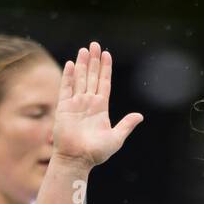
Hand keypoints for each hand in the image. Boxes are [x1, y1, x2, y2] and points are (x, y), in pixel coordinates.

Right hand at [54, 42, 142, 167]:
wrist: (77, 159)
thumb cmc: (96, 153)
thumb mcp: (116, 138)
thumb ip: (126, 125)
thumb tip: (140, 116)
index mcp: (101, 108)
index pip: (104, 83)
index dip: (106, 69)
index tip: (107, 54)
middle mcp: (88, 103)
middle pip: (92, 77)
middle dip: (94, 61)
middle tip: (94, 44)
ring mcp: (75, 104)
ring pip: (80, 79)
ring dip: (82, 64)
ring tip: (84, 49)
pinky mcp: (64, 107)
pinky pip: (66, 88)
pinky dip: (68, 76)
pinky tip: (71, 64)